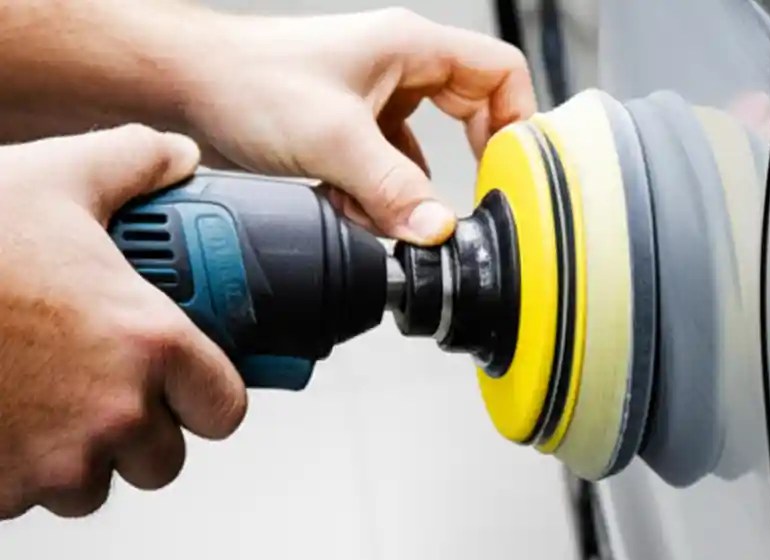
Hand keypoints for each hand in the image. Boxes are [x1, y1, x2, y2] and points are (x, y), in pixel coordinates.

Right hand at [0, 126, 245, 518]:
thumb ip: (131, 163)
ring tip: (38, 401)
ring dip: (75, 458)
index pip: (225, 408)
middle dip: (138, 432)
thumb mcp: (51, 178)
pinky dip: (11, 470)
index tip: (186, 385)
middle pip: (162, 460)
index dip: (207, 397)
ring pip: (92, 486)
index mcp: (148, 343)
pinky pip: (23, 498)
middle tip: (102, 390)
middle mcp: (115, 412)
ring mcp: (55, 461)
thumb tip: (177, 155)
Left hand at [183, 8, 535, 245]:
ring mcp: (374, 100)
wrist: (180, 87)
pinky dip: (376, 199)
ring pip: (423, 155)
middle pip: (471, 117)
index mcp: (411, 48)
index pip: (501, 74)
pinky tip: (350, 212)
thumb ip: (392, 189)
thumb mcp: (334, 140)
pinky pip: (387, 170)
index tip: (511, 169)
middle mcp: (400, 70)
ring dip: (408, 193)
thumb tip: (438, 230)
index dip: (517, 120)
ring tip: (386, 214)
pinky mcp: (349, 130)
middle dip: (462, 167)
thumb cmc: (247, 80)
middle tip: (465, 202)